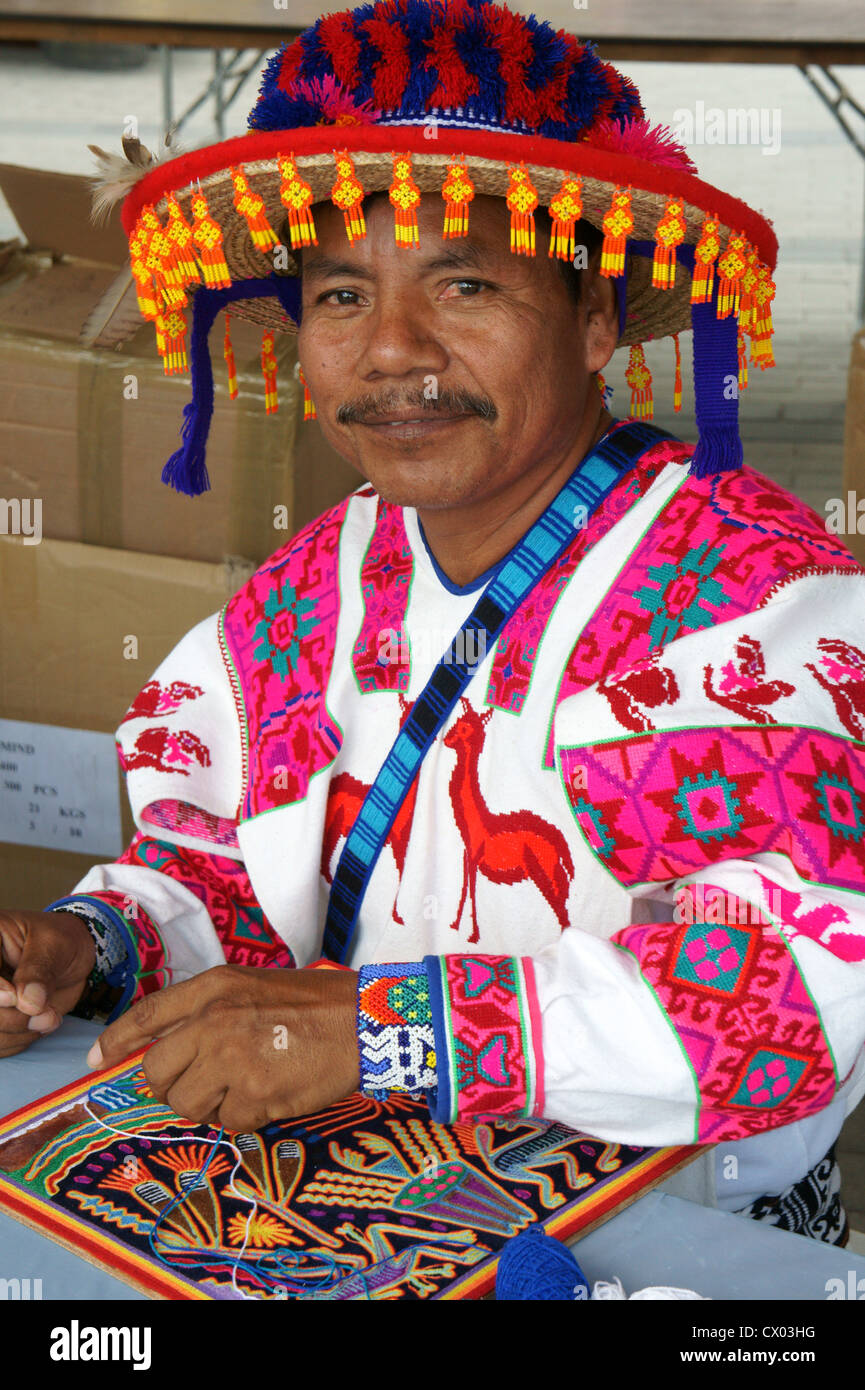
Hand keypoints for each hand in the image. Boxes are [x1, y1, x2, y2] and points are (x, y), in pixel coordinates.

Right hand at [0, 910, 95, 1057]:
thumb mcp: (55, 946)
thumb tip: (27, 1003)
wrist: (72, 957)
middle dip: (11, 1019)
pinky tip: (38, 1025)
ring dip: (18, 1033)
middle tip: (46, 1014)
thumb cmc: (62, 941)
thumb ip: (39, 972)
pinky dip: (17, 1042)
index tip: (14, 998)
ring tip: (49, 1017)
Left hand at [88, 964, 360, 1131]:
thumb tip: (173, 1048)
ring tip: (246, 1089)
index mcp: (214, 988)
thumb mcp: (254, 986)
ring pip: (187, 1104)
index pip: (147, 1015)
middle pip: (156, 1071)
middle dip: (173, 1086)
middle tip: (206, 1085)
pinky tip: (272, 1095)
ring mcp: (230, 1059)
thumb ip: (210, 1010)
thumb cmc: (316, 1003)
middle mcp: (213, 1021)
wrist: (365, 1020)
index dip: (116, 1040)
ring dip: (211, 1105)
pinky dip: (247, 1117)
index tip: (95, 1059)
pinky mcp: (253, 1095)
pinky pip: (228, 1122)